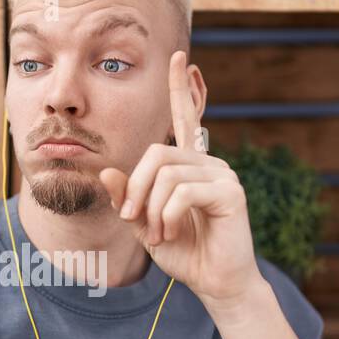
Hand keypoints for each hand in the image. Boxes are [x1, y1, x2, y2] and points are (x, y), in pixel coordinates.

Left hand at [99, 49, 264, 311]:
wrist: (214, 282)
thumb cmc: (183, 252)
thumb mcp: (144, 224)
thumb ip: (128, 199)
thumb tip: (108, 173)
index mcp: (188, 165)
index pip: (185, 117)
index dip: (180, 88)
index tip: (178, 56)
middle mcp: (207, 162)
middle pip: (156, 153)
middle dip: (135, 189)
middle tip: (132, 220)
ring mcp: (222, 174)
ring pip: (167, 173)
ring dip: (152, 209)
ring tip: (157, 234)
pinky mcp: (230, 193)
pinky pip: (183, 191)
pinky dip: (167, 215)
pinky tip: (170, 232)